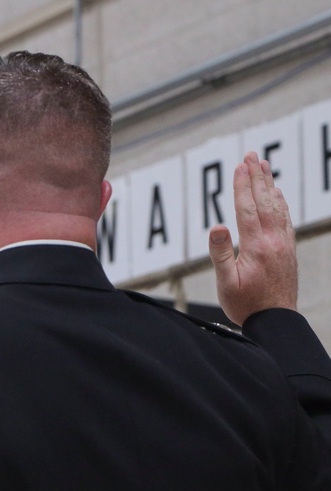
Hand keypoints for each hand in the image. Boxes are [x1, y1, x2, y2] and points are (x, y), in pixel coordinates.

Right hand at [210, 152, 297, 325]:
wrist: (276, 321)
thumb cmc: (246, 305)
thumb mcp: (226, 283)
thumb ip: (220, 254)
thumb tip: (216, 227)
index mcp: (257, 246)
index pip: (247, 208)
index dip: (242, 186)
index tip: (239, 166)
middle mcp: (274, 240)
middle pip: (264, 201)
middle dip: (257, 177)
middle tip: (251, 155)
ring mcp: (284, 243)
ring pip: (277, 207)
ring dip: (269, 185)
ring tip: (264, 167)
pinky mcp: (288, 249)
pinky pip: (285, 218)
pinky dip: (280, 202)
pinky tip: (277, 195)